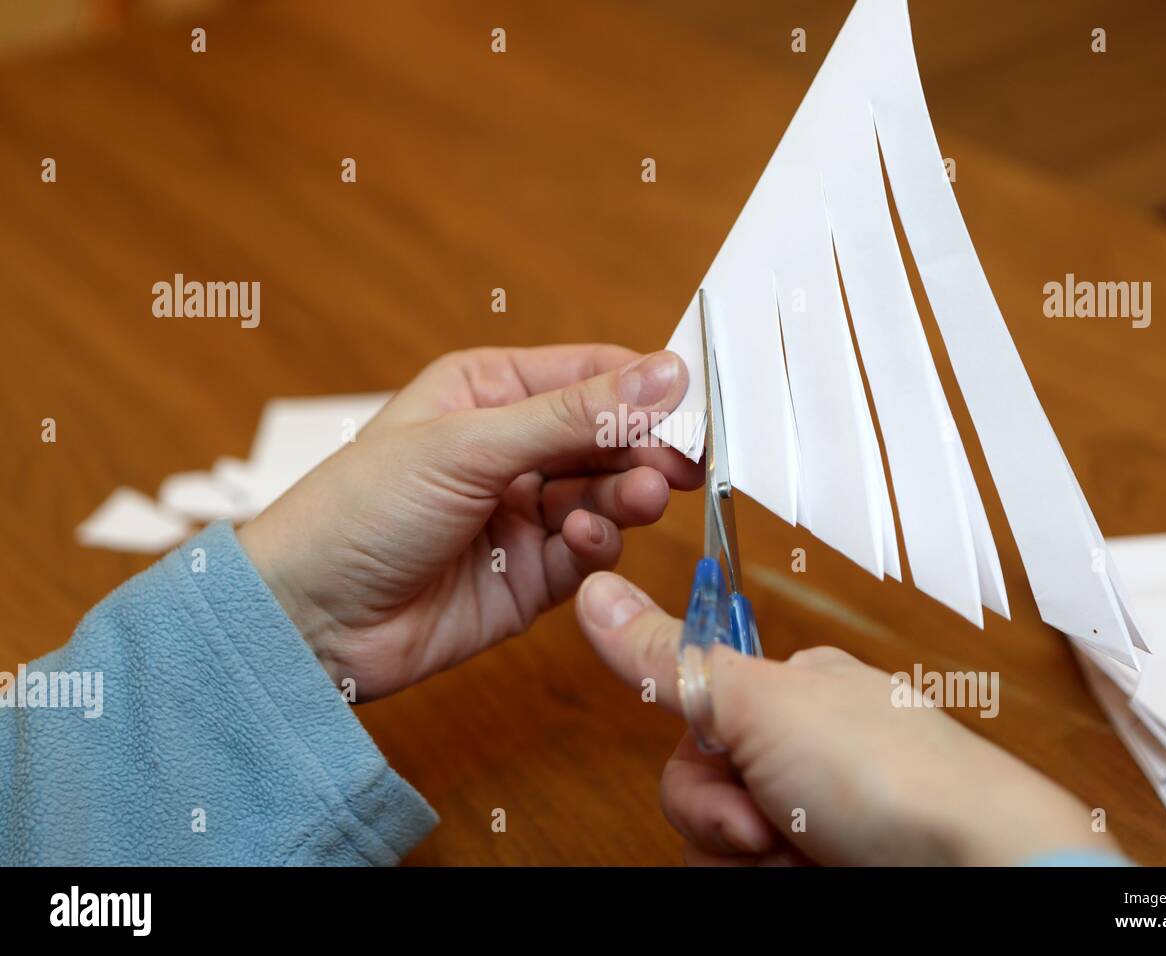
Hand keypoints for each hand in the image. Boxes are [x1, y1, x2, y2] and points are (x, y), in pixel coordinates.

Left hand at [239, 345, 699, 700]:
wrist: (309, 619)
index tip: (692, 404)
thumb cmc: (358, 510)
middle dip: (643, 450)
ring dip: (626, 497)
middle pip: (608, 439)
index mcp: (489, 392)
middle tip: (678, 465)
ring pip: (606, 497)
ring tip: (636, 500)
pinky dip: (596, 545)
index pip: (590, 376)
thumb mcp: (469, 445)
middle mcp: (511, 449)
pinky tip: (578, 542)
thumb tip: (663, 373)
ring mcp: (522, 514)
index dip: (643, 389)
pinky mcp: (531, 577)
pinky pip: (589, 552)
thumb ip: (573, 415)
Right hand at [575, 572, 1118, 865]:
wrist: (979, 870)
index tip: (723, 760)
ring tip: (811, 852)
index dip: (696, 761)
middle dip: (722, 817)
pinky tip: (818, 875)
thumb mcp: (762, 704)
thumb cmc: (897, 777)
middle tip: (770, 820)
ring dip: (750, 860)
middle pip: (701, 794)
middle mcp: (804, 755)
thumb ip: (670, 661)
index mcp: (793, 694)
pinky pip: (753, 880)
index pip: (695, 722)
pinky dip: (777, 883)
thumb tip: (597, 592)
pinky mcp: (820, 869)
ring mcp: (817, 819)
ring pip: (721, 850)